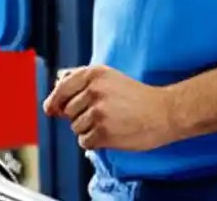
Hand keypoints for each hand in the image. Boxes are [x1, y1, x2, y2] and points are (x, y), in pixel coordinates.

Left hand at [43, 66, 179, 151]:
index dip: (55, 101)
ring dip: (88, 129)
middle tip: (102, 114)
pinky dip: (94, 142)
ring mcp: (98, 111)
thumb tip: (53, 99)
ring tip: (110, 123)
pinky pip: (85, 141)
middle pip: (67, 110)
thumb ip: (81, 82)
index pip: (61, 88)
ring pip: (75, 127)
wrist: (164, 112)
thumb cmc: (137, 97)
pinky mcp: (104, 132)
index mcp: (93, 74)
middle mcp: (93, 90)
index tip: (52, 109)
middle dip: (78, 115)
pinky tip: (111, 133)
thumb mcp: (109, 78)